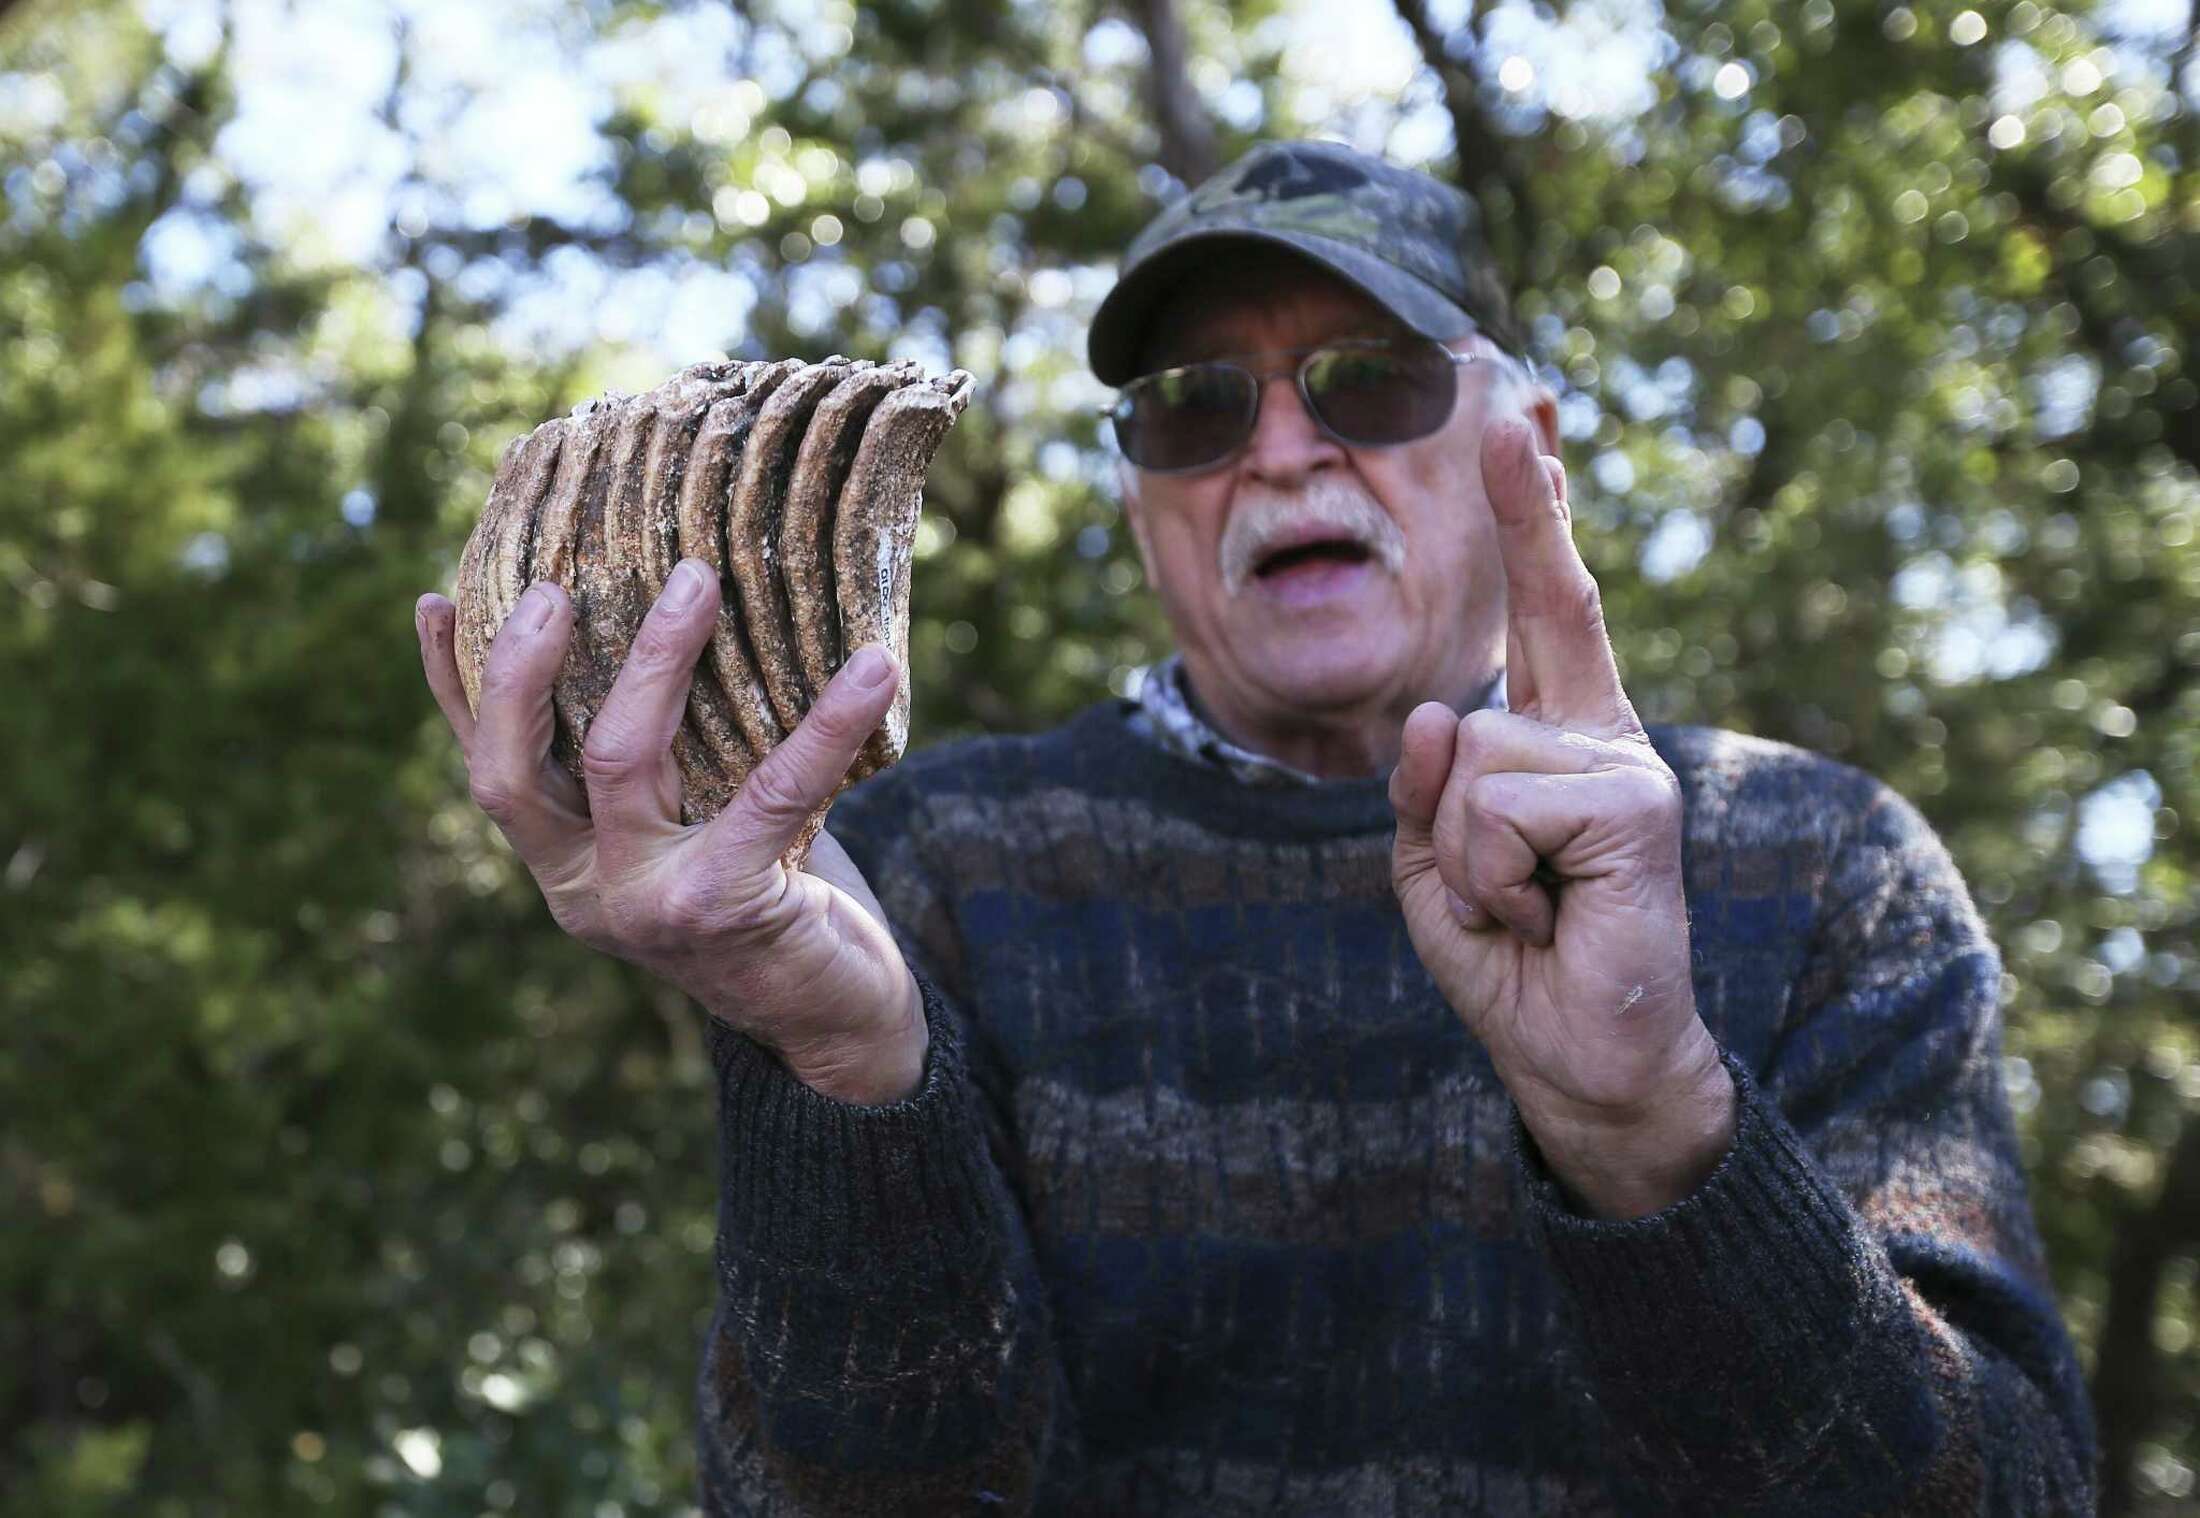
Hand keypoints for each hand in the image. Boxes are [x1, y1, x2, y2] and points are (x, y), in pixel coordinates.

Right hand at [414, 558, 925, 1104]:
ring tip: (697, 581)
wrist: (834, 1018)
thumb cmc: (769, 895)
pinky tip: (874, 670)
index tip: (433, 599)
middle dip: (524, 668)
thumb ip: (673, 754)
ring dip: (656, 660)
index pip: (489, 767)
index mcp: (563, 863)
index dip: (452, 687)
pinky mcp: (727, 907)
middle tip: (558, 585)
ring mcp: (646, 903)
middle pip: (516, 769)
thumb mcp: (696, 823)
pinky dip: (827, 724)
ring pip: (621, 761)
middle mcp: (584, 888)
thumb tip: (692, 606)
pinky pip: (773, 794)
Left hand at [1390, 419, 1733, 1218]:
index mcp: (1561, 739)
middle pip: (1465, 708)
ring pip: (1467, 759)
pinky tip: (1544, 917)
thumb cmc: (1514, 960)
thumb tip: (1439, 708)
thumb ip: (1423, 783)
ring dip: (1463, 861)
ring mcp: (1625, 766)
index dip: (1533, 517)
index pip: (1546, 611)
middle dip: (1443, 818)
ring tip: (1524, 910)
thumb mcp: (1435, 865)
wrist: (1583, 1060)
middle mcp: (1601, 737)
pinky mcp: (1635, 806)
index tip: (1522, 424)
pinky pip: (1494, 806)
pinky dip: (1489, 880)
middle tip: (1509, 908)